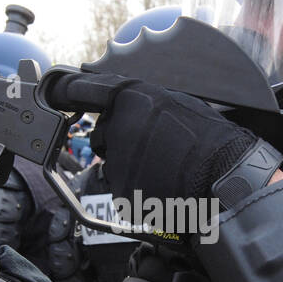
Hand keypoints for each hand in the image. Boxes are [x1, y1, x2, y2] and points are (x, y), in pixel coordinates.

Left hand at [48, 73, 258, 203]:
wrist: (225, 176)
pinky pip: (122, 188)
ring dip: (129, 165)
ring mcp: (117, 161)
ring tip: (163, 168)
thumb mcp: (177, 103)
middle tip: (152, 148)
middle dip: (117, 140)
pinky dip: (137, 189)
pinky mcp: (120, 191)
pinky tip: (162, 185)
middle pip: (102, 134)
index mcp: (131, 98)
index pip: (86, 90)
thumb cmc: (209, 139)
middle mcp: (117, 127)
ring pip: (112, 163)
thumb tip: (126, 105)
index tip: (57, 91)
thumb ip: (143, 102)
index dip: (71, 91)